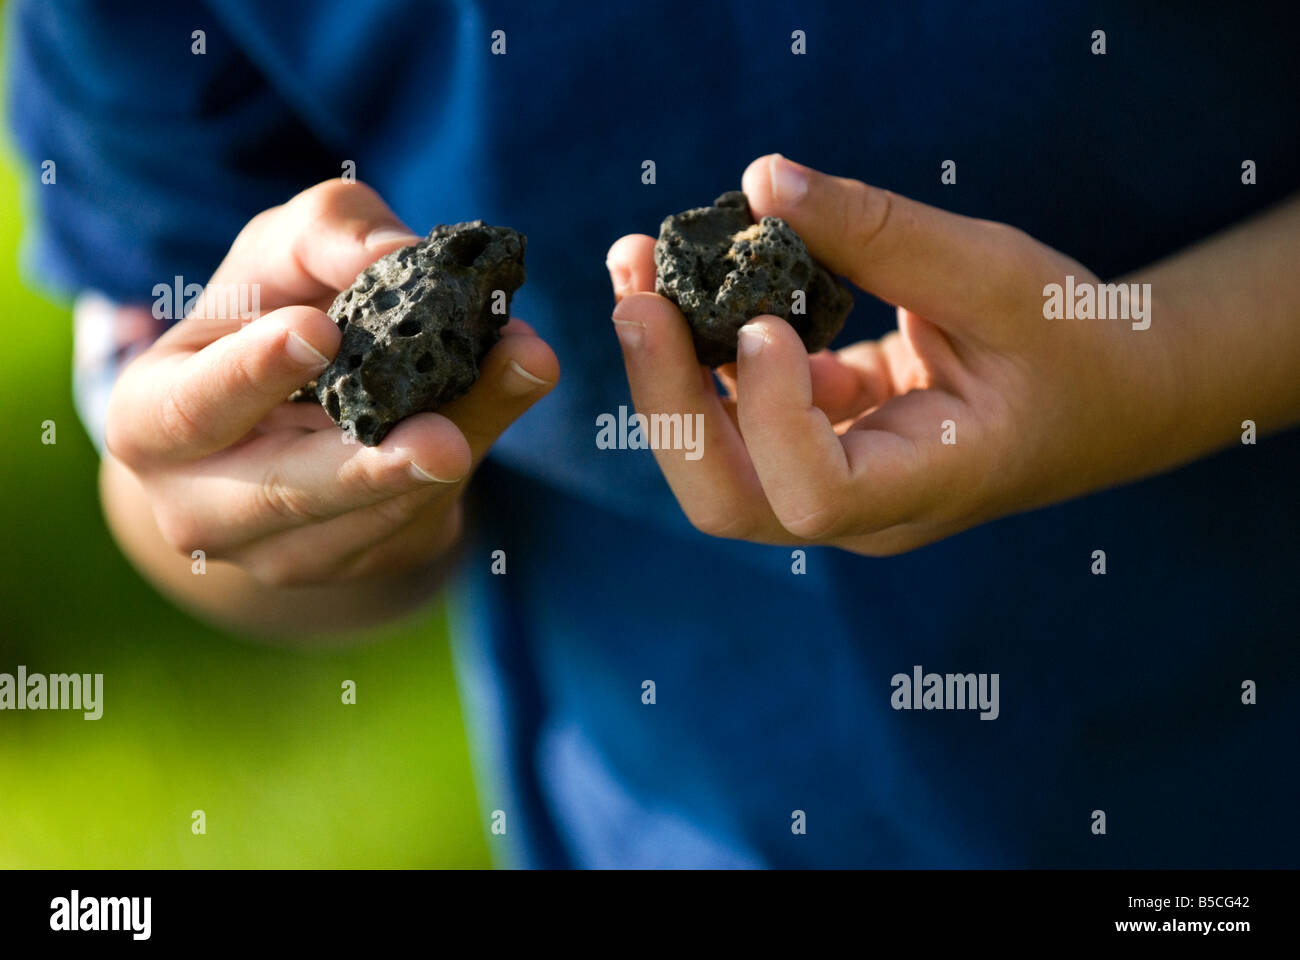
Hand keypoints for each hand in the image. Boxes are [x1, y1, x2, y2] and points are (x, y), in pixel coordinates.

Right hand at [105, 180, 557, 585]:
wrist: (295, 403)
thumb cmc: (274, 311)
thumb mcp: (286, 252)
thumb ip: (332, 233)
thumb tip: (407, 254)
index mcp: (152, 420)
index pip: (194, 407)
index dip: (254, 373)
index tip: (323, 330)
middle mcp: (200, 508)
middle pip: (290, 492)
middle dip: (372, 467)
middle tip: (446, 441)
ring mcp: (277, 554)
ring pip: (369, 519)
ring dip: (443, 463)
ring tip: (507, 392)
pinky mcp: (353, 564)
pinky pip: (410, 528)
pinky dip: (455, 478)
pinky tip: (491, 419)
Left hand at [606, 154, 1185, 554]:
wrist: (1102, 391)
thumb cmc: (1072, 340)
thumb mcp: (997, 272)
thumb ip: (881, 233)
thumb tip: (757, 182)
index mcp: (930, 481)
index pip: (816, 497)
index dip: (769, 417)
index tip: (764, 325)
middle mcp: (864, 507)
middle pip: (729, 498)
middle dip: (667, 399)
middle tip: (637, 294)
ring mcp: (832, 484)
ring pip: (713, 464)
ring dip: (662, 370)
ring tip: (635, 265)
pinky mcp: (814, 443)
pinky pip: (732, 414)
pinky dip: (698, 351)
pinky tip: (681, 281)